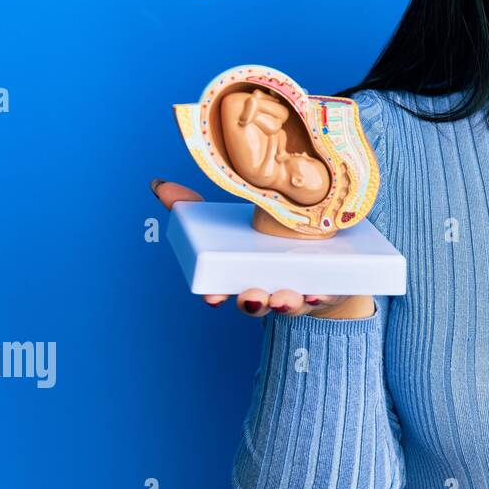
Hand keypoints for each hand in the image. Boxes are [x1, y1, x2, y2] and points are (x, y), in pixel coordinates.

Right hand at [150, 178, 375, 318]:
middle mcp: (269, 290)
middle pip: (258, 302)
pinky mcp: (329, 287)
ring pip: (290, 303)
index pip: (225, 292)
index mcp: (244, 275)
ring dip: (286, 303)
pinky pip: (326, 295)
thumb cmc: (268, 240)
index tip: (213, 298)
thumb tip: (159, 185)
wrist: (323, 255)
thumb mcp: (233, 222)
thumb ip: (195, 207)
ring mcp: (299, 291)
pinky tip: (319, 291)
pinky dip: (321, 295)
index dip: (217, 296)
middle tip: (251, 294)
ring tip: (285, 297)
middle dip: (253, 302)